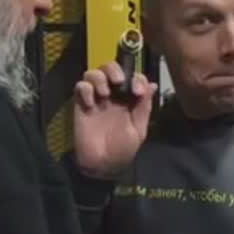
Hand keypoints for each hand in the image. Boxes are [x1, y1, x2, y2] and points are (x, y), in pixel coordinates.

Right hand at [74, 62, 156, 177]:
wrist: (104, 165)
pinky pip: (80, 87)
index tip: (137, 91)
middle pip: (110, 68)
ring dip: (99, 78)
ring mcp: (95, 99)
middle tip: (118, 82)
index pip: (131, 77)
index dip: (136, 78)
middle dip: (114, 69)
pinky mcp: (81, 105)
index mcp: (128, 99)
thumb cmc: (123, 149)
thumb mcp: (139, 129)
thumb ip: (144, 107)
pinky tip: (91, 103)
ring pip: (93, 74)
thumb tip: (152, 84)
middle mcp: (112, 95)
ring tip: (104, 94)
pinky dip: (85, 89)